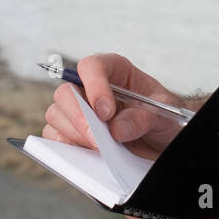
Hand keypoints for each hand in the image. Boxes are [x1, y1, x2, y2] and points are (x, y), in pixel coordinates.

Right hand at [43, 52, 205, 161]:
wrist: (161, 137)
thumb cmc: (161, 115)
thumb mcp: (163, 112)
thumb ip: (143, 117)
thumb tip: (116, 129)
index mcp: (114, 70)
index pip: (91, 67)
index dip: (94, 86)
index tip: (106, 112)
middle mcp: (90, 87)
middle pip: (66, 92)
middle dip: (79, 117)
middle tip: (98, 138)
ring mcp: (78, 110)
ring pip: (56, 114)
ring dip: (74, 133)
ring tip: (100, 147)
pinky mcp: (72, 132)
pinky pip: (55, 136)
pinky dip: (67, 146)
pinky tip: (88, 152)